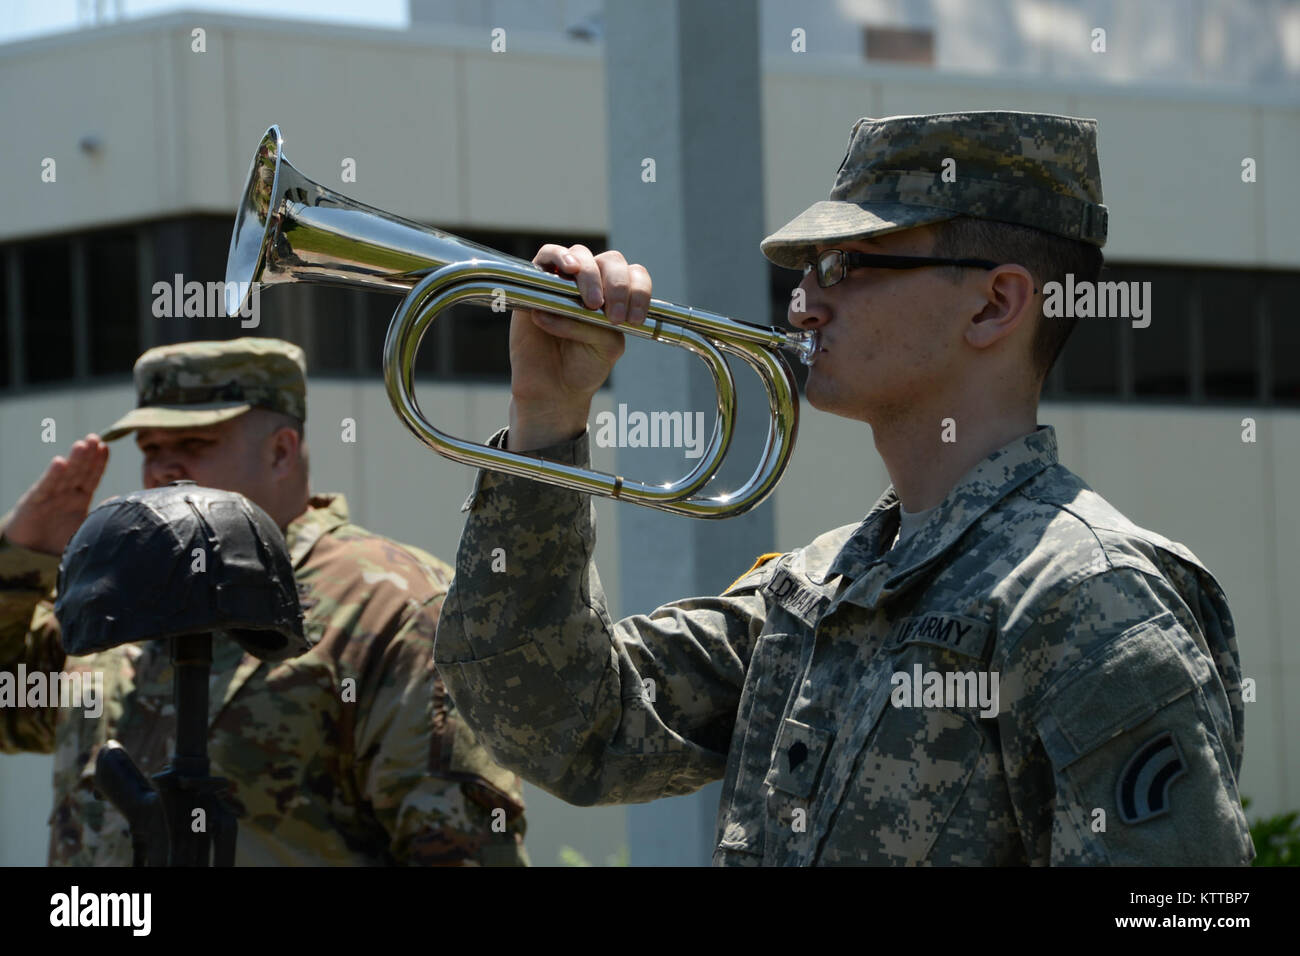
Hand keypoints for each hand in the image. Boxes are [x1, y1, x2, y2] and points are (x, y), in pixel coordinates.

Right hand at [3, 434, 108, 555]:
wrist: (29, 554)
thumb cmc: (58, 541)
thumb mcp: (86, 530)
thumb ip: (102, 517)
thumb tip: (123, 502)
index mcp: (80, 498)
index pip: (92, 476)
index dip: (98, 462)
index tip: (106, 447)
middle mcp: (66, 493)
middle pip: (80, 470)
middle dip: (88, 454)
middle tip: (96, 438)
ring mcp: (51, 495)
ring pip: (65, 474)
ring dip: (74, 460)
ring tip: (82, 444)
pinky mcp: (35, 501)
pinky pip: (46, 486)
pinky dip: (53, 474)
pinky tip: (60, 462)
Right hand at [507, 244, 651, 450]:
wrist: (552, 387)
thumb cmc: (583, 364)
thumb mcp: (605, 347)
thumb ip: (597, 325)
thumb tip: (569, 307)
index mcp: (618, 296)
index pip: (635, 277)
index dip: (639, 292)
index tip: (634, 319)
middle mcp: (593, 283)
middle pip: (611, 262)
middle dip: (618, 286)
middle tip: (613, 317)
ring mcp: (565, 280)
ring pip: (581, 255)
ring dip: (590, 275)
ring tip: (592, 303)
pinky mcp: (538, 280)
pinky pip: (548, 255)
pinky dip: (559, 257)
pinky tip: (569, 269)